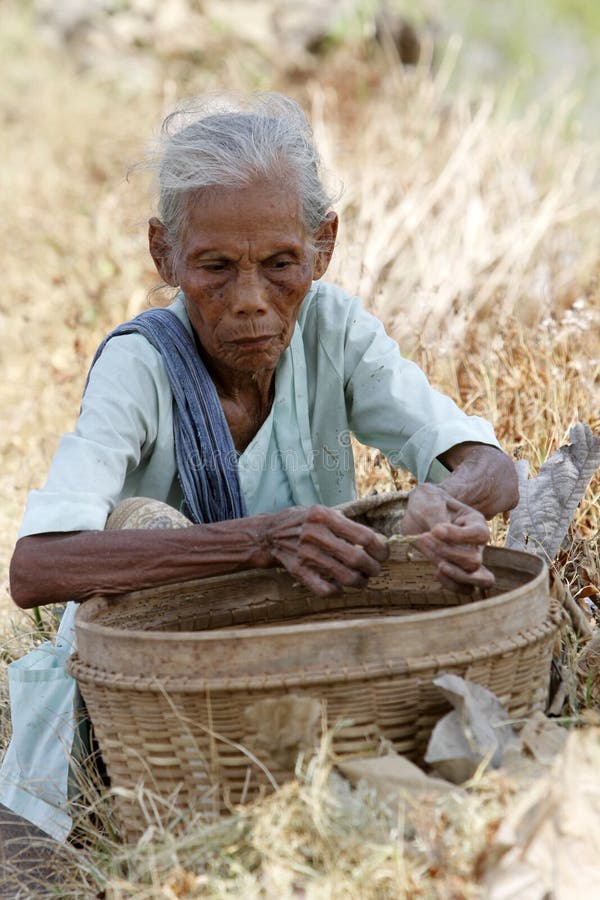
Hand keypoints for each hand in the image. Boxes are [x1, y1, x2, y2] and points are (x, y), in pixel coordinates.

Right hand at [264, 505, 388, 596]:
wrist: (270, 534)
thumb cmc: (304, 522)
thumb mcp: (323, 513)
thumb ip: (346, 525)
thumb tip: (378, 542)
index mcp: (324, 516)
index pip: (363, 536)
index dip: (380, 548)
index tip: (383, 554)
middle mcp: (314, 533)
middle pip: (356, 558)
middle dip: (372, 568)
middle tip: (375, 569)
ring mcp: (304, 554)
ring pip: (344, 577)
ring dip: (359, 582)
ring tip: (362, 580)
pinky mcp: (297, 571)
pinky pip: (324, 590)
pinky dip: (337, 591)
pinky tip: (339, 586)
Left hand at [402, 484, 493, 591]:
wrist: (421, 511)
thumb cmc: (429, 502)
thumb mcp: (430, 502)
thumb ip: (436, 517)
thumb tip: (438, 533)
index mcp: (475, 522)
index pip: (480, 535)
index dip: (458, 536)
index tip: (436, 529)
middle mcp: (476, 543)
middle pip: (474, 561)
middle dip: (448, 554)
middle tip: (426, 538)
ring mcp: (468, 558)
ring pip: (474, 580)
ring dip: (451, 573)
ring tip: (435, 561)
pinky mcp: (456, 570)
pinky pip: (464, 588)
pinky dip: (450, 584)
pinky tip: (436, 572)